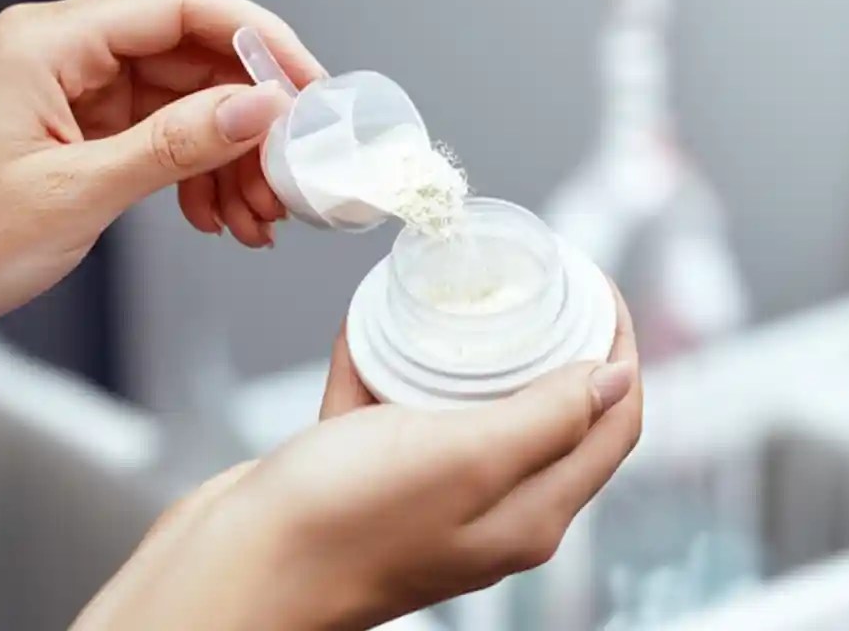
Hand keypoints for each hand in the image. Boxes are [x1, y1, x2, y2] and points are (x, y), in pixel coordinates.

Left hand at [0, 0, 324, 377]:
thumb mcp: (76, 192)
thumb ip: (176, 144)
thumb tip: (259, 108)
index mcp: (50, 43)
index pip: (182, 8)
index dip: (259, 40)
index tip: (308, 86)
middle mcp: (64, 54)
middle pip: (193, 58)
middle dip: (251, 119)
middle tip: (287, 175)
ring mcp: (73, 93)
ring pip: (185, 103)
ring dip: (230, 158)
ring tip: (255, 216)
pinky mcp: (80, 131)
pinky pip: (162, 137)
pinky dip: (197, 175)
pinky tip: (215, 216)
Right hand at [72, 285, 641, 630]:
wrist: (229, 569)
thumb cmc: (340, 521)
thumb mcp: (463, 457)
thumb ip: (548, 419)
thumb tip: (619, 380)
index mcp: (529, 513)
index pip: (611, 425)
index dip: (618, 353)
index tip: (599, 288)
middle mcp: (489, 510)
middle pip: (548, 413)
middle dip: (550, 343)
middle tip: (536, 280)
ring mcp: (428, 497)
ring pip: (468, 408)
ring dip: (462, 354)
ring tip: (454, 295)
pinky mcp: (371, 482)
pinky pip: (394, 412)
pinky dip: (385, 370)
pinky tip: (368, 329)